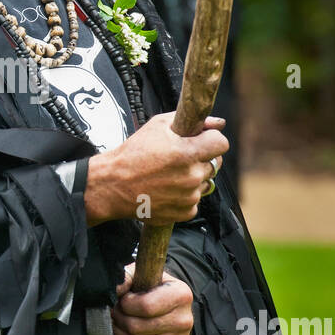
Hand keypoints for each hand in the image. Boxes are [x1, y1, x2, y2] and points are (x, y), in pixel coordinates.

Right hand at [85, 112, 228, 225]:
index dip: (212, 140)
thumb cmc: (132, 153)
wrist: (112, 185)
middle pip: (215, 164)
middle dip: (202, 159)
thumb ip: (190, 121)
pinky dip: (185, 197)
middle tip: (182, 159)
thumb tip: (216, 123)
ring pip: (205, 183)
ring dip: (194, 178)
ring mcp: (189, 196)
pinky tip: (168, 190)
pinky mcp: (184, 212)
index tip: (202, 141)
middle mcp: (191, 175)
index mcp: (187, 152)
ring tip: (171, 175)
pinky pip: (195, 202)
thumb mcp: (157, 126)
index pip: (221, 144)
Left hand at [111, 265, 193, 334]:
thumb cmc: (151, 289)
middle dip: (118, 319)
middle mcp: (185, 320)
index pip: (146, 306)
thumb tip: (116, 288)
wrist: (167, 307)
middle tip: (115, 313)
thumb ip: (126, 277)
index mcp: (181, 295)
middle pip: (136, 327)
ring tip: (116, 324)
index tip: (123, 300)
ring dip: (117, 334)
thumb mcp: (141, 274)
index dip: (126, 304)